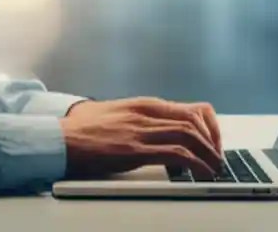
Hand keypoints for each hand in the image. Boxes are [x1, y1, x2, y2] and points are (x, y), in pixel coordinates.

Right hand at [59, 97, 222, 178]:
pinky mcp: (135, 149)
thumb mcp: (118, 114)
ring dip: (208, 155)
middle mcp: (147, 112)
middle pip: (196, 121)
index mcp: (144, 104)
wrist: (60, 138)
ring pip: (190, 135)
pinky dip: (196, 163)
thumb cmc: (83, 129)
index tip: (214, 144)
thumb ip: (140, 119)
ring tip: (214, 169)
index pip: (191, 109)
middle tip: (217, 159)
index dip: (210, 128)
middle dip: (214, 142)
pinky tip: (200, 173)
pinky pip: (176, 153)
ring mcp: (141, 129)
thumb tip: (157, 130)